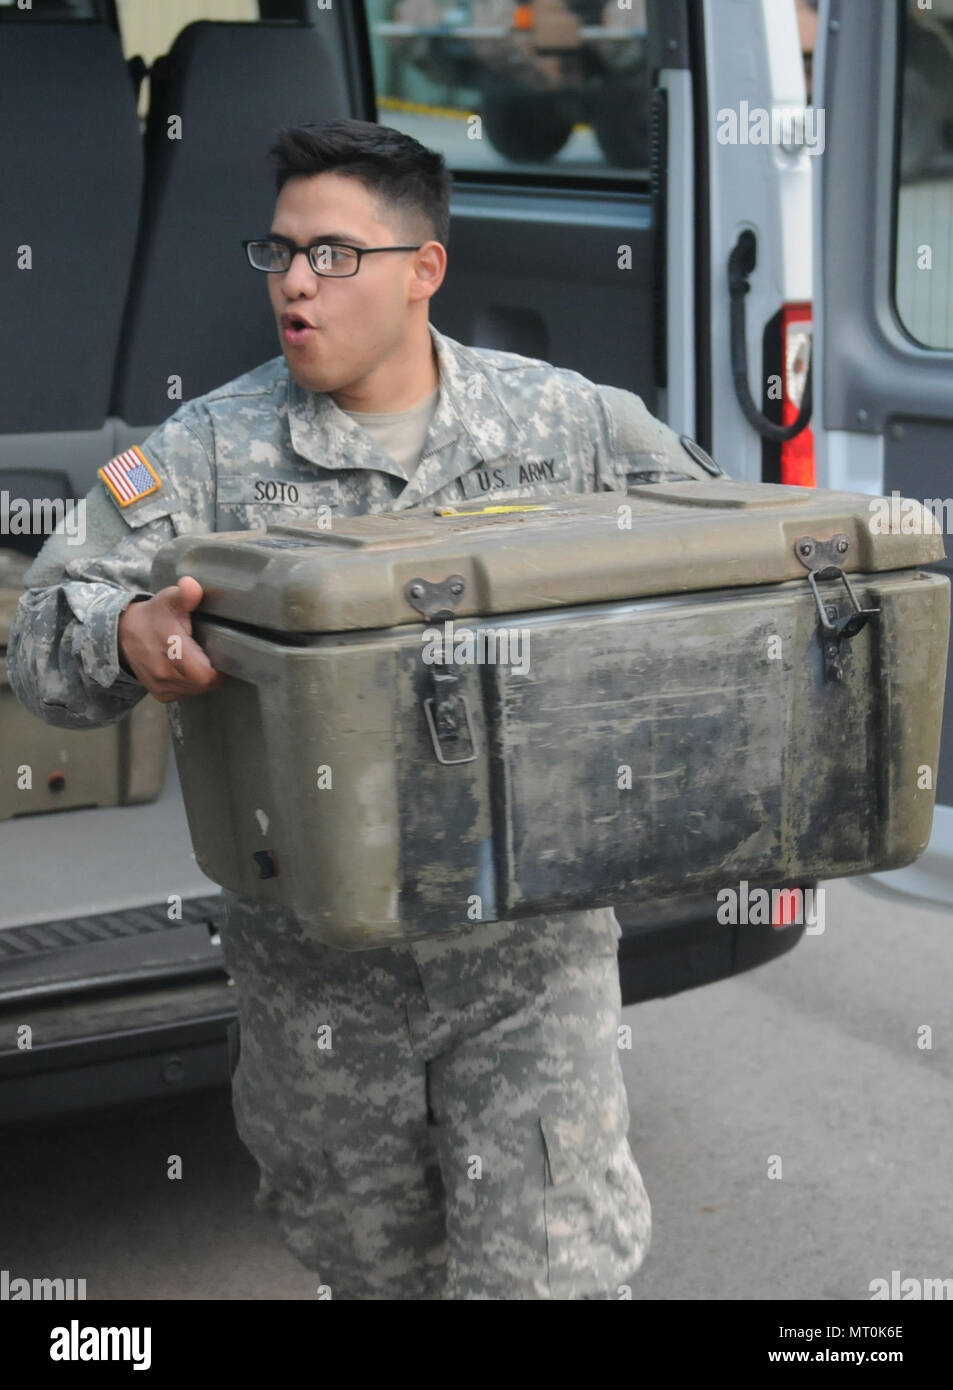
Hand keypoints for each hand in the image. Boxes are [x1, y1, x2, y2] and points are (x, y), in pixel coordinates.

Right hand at [118, 576, 225, 702]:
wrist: (123, 633)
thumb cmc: (152, 616)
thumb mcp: (169, 600)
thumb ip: (185, 596)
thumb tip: (192, 586)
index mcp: (170, 650)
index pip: (205, 674)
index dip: (219, 668)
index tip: (223, 654)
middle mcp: (163, 673)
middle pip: (203, 684)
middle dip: (213, 671)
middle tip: (212, 653)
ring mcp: (160, 686)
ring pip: (195, 691)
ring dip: (202, 678)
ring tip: (199, 659)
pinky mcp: (160, 694)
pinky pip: (185, 694)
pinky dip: (191, 684)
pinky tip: (188, 668)